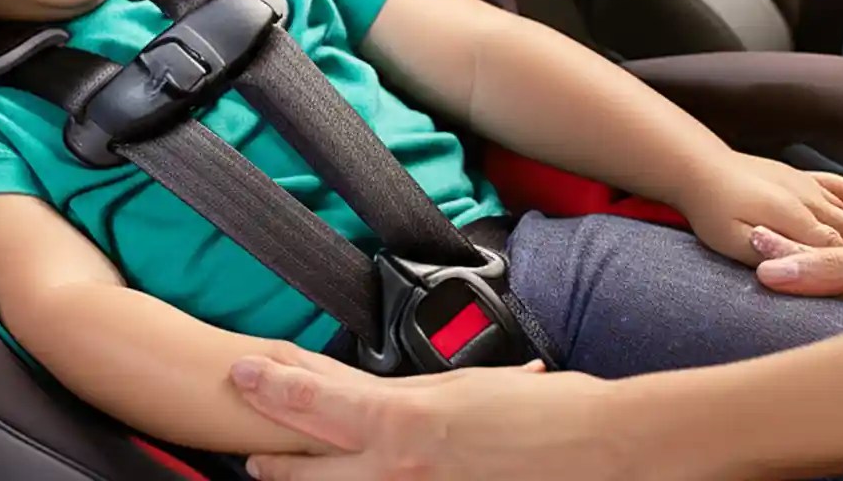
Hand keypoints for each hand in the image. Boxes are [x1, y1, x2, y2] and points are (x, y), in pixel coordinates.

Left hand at [230, 351, 672, 480]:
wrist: (598, 450)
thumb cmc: (542, 415)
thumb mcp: (462, 388)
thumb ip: (407, 396)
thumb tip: (375, 396)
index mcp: (403, 420)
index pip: (316, 399)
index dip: (273, 386)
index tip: (246, 372)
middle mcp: (399, 467)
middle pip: (311, 459)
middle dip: (270, 448)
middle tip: (243, 442)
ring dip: (302, 476)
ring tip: (271, 470)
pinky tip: (344, 478)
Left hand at [679, 152, 842, 265]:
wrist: (701, 167)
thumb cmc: (712, 209)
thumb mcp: (732, 242)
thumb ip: (768, 258)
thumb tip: (800, 274)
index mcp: (794, 214)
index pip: (838, 249)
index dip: (841, 271)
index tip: (840, 289)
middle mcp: (810, 196)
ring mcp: (811, 184)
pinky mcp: (806, 179)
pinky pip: (841, 200)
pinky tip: (838, 235)